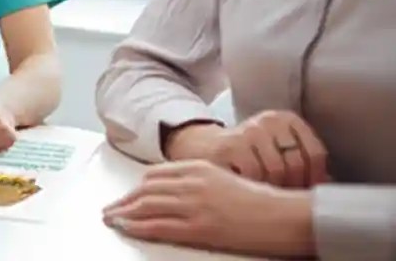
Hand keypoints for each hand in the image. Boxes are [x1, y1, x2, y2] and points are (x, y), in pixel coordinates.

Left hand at [103, 160, 314, 257]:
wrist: (284, 215)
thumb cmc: (262, 202)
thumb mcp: (226, 180)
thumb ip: (201, 182)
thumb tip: (178, 193)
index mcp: (200, 168)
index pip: (156, 175)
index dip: (138, 186)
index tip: (129, 194)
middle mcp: (192, 182)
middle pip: (146, 189)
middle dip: (125, 199)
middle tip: (111, 207)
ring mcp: (193, 205)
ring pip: (146, 205)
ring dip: (124, 212)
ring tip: (111, 218)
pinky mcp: (198, 227)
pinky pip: (158, 225)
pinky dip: (137, 225)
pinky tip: (127, 227)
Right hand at [164, 110, 329, 187]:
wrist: (200, 145)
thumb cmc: (245, 153)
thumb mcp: (275, 148)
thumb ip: (301, 163)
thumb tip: (329, 185)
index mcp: (285, 119)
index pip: (316, 153)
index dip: (316, 179)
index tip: (308, 192)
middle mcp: (268, 121)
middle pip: (297, 164)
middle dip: (294, 187)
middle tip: (285, 199)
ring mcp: (248, 132)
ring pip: (276, 172)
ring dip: (274, 190)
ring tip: (268, 197)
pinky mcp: (228, 146)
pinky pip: (253, 176)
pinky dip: (254, 188)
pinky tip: (249, 191)